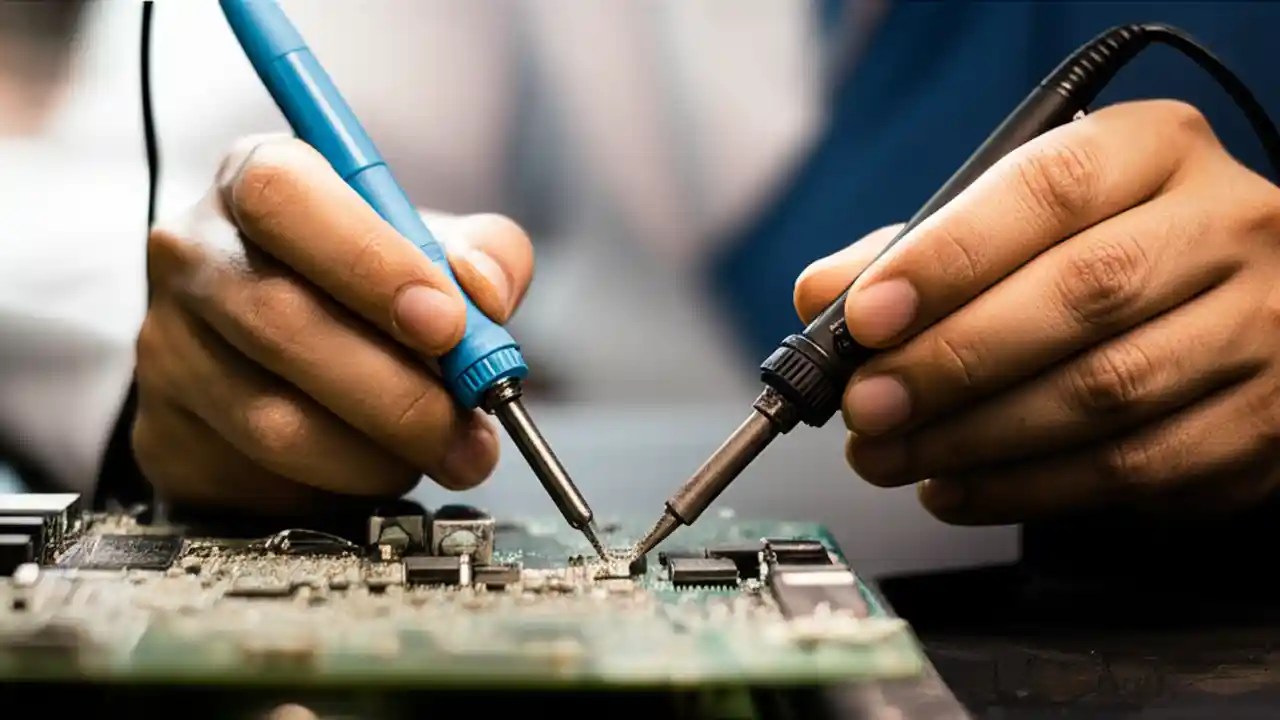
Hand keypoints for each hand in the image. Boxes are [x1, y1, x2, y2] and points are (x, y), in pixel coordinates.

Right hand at [133, 135, 533, 513]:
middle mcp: (193, 251)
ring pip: (273, 417)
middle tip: (468, 423)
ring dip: (382, 450)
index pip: (285, 198)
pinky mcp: (167, 430)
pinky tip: (382, 464)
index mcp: (257, 177)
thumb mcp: (437, 246)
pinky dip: (345, 481)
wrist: (287, 354)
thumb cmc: (368, 286)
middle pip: (280, 320)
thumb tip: (485, 290)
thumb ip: (484, 253)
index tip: (444, 323)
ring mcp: (167, 344)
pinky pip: (262, 474)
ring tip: (444, 452)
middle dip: (397, 389)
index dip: (369, 263)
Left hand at [794, 100, 1279, 523]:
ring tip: (890, 454)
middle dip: (949, 361)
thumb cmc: (1106, 251)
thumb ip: (923, 246)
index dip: (947, 257)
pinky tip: (955, 486)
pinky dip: (1024, 490)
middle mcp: (1227, 227)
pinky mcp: (1263, 423)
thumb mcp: (1025, 219)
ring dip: (972, 437)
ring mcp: (1261, 328)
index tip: (865, 316)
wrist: (1242, 306)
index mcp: (1155, 151)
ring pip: (1106, 394)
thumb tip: (823, 295)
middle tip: (864, 405)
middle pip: (1081, 295)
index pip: (1048, 190)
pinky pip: (1134, 470)